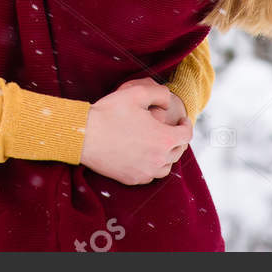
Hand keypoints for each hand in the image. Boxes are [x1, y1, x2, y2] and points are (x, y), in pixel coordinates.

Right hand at [79, 79, 193, 184]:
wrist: (84, 136)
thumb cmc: (110, 112)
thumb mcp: (136, 92)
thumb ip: (160, 93)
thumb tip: (168, 103)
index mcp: (164, 138)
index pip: (186, 135)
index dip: (186, 125)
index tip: (181, 121)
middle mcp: (159, 159)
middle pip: (178, 151)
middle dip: (177, 139)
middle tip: (170, 130)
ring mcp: (146, 172)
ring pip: (166, 167)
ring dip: (166, 155)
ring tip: (158, 145)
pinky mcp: (132, 179)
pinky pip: (150, 175)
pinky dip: (152, 166)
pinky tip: (144, 156)